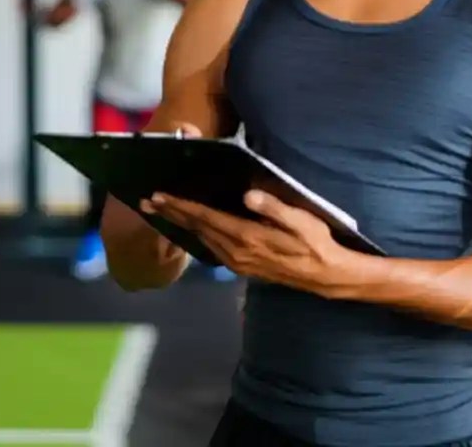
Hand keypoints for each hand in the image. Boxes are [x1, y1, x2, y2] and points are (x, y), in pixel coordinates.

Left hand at [143, 189, 342, 296]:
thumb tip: (248, 195)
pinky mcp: (242, 267)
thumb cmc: (316, 243)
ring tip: (162, 212)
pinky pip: (211, 249)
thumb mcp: (301, 221)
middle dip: (171, 214)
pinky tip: (191, 229)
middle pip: (196, 229)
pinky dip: (196, 236)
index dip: (180, 206)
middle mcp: (236, 252)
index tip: (158, 197)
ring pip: (201, 240)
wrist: (325, 276)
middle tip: (146, 202)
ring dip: (180, 225)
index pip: (205, 218)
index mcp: (247, 237)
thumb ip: (274, 208)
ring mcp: (237, 262)